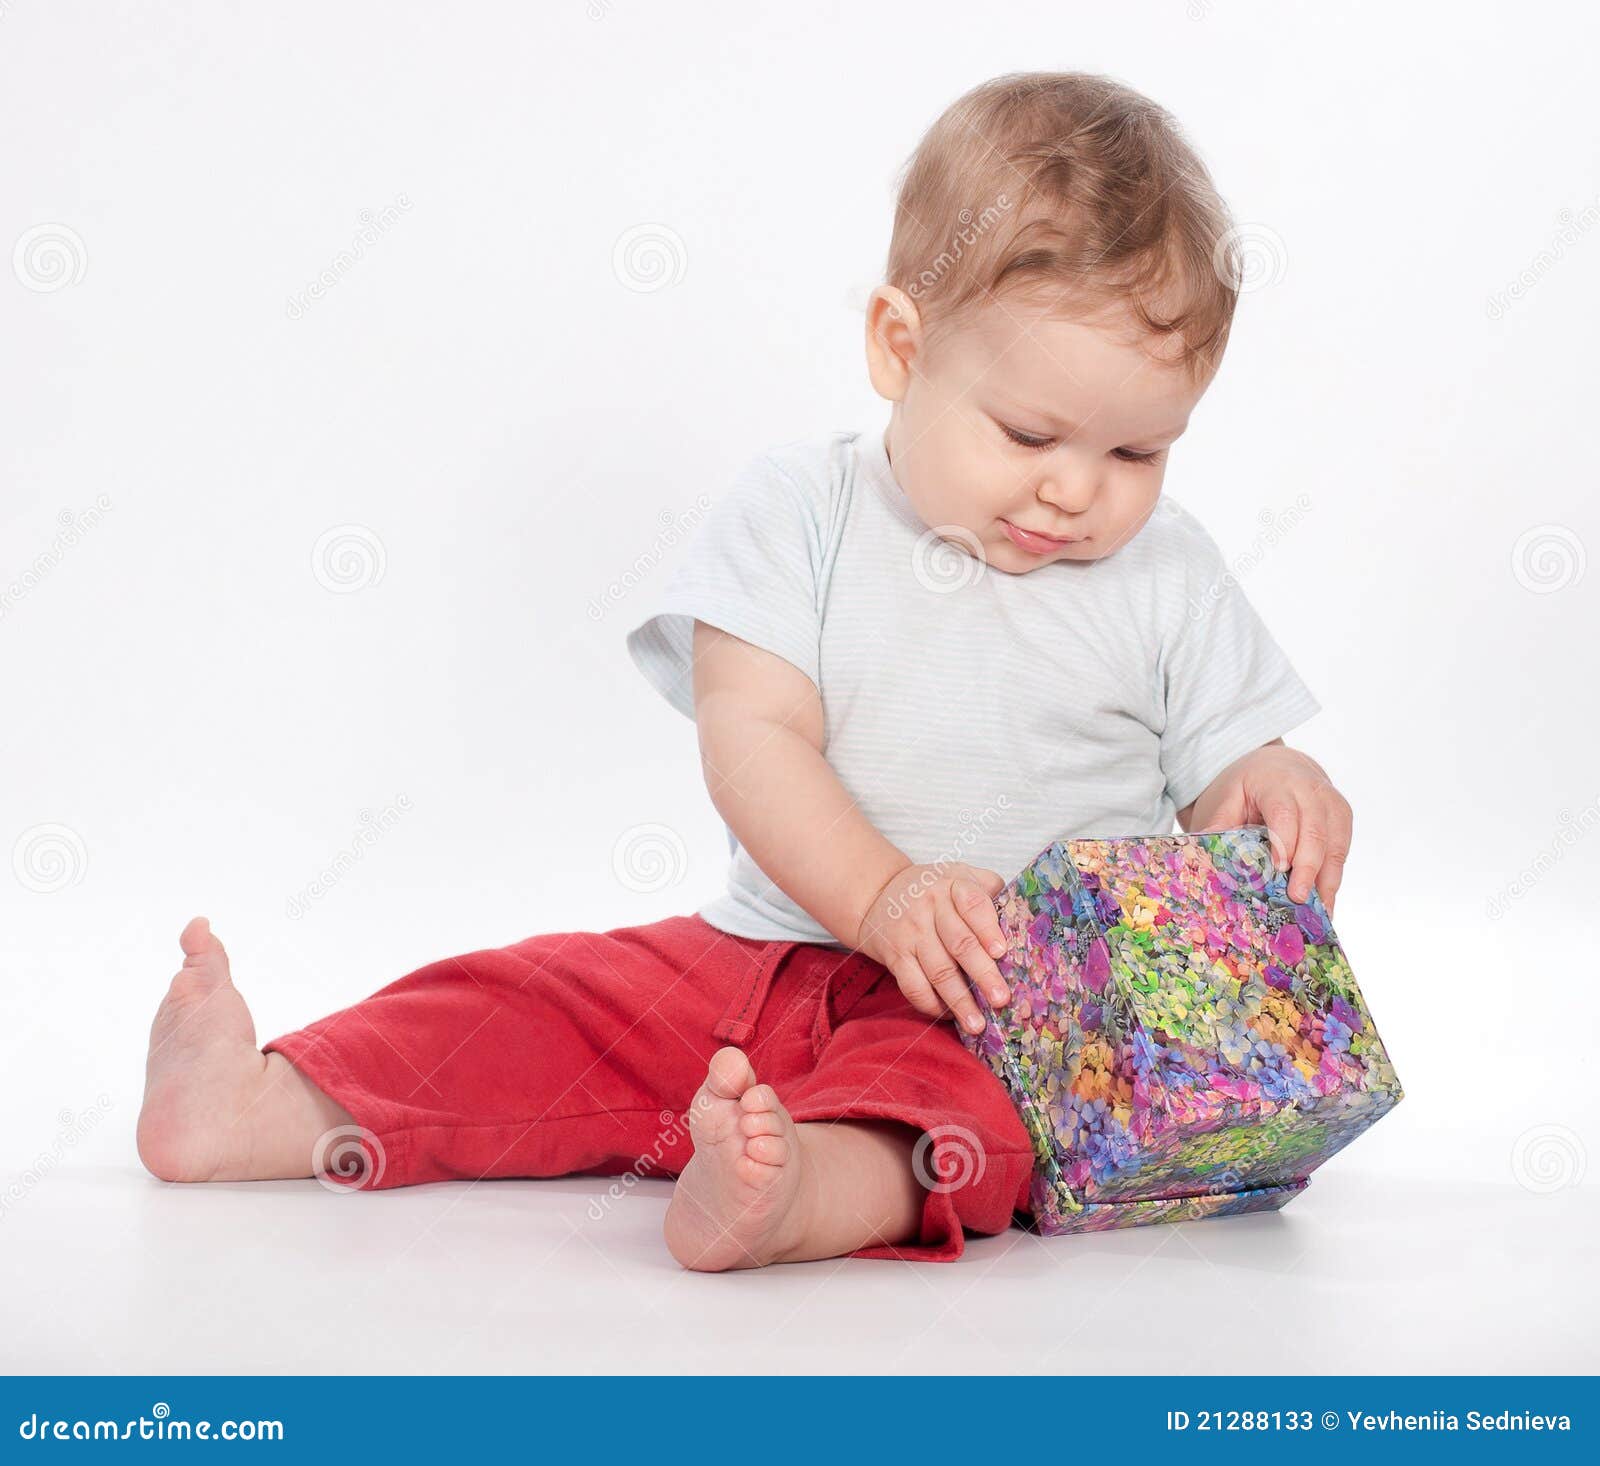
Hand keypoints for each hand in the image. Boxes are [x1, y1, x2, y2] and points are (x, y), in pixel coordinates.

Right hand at [853, 862, 1009, 1034]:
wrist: (879, 893)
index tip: (1001, 952)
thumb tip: (1025, 922)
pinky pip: (913, 985)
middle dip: (982, 974)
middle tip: (1001, 999)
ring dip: (959, 1001)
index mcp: (954, 886)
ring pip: (938, 971)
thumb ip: (990, 891)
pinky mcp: (895, 956)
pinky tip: (949, 1015)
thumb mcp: (962, 877)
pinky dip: (931, 1004)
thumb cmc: (934, 891)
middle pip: (959, 944)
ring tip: (977, 1024)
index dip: (988, 929)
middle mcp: (931, 908)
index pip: (973, 905)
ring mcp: (911, 933)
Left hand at [1188, 743, 1351, 915]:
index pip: (1284, 812)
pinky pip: (1342, 849)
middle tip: (1298, 897)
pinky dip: (1334, 877)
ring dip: (1328, 879)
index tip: (1279, 868)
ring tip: (1318, 912)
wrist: (1277, 765)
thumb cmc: (1248, 785)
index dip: (1284, 841)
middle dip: (1308, 867)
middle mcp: (1310, 789)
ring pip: (1335, 843)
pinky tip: (1326, 903)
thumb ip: (1219, 823)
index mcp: (1277, 781)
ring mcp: (1331, 803)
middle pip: (1315, 831)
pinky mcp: (1342, 817)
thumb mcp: (1227, 797)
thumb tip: (1202, 855)